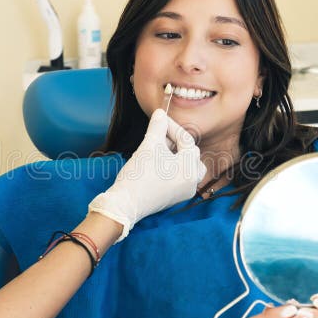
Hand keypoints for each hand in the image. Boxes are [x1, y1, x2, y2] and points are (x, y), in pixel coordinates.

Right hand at [88, 109, 204, 240]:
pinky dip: (174, 166)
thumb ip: (157, 127)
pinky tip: (158, 162)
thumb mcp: (148, 146)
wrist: (125, 204)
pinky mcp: (176, 197)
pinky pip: (181, 176)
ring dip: (176, 154)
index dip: (172, 127)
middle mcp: (192, 181)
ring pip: (188, 165)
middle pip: (190, 152)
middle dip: (175, 141)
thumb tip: (160, 113)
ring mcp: (185, 191)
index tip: (160, 119)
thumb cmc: (138, 175)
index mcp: (189, 168)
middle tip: (159, 134)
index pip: (186, 140)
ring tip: (159, 148)